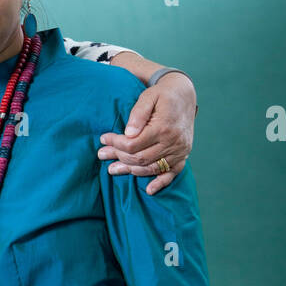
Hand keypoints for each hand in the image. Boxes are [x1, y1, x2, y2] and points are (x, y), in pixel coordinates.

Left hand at [98, 72, 196, 194]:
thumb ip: (138, 114)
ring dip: (130, 170)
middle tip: (102, 154)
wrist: (183, 96)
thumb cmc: (162, 95)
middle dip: (118, 157)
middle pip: (140, 158)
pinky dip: (161, 182)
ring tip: (112, 169)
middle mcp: (173, 141)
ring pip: (151, 167)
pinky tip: (149, 190)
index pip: (133, 144)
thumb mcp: (148, 97)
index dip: (115, 143)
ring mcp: (179, 151)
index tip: (103, 139)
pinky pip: (172, 173)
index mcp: (163, 127)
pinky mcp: (183, 155)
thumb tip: (128, 133)